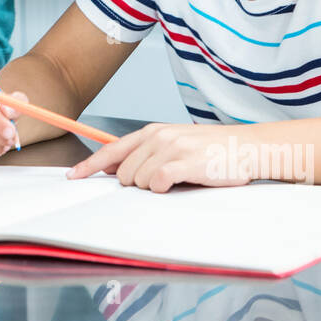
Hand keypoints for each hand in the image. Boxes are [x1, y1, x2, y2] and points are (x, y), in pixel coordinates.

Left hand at [67, 123, 252, 191]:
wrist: (248, 148)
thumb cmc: (210, 150)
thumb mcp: (174, 143)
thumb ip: (145, 154)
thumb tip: (113, 169)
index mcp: (152, 132)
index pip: (111, 149)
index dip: (89, 165)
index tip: (72, 177)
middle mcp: (158, 137)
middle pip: (124, 173)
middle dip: (137, 184)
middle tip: (164, 180)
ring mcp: (171, 148)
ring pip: (139, 181)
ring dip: (155, 187)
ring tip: (179, 179)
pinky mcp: (185, 163)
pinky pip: (158, 183)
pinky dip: (164, 188)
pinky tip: (181, 182)